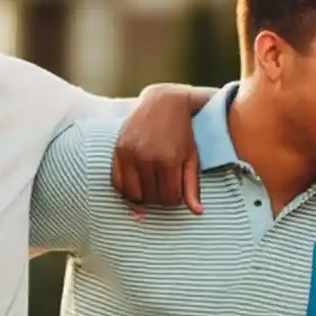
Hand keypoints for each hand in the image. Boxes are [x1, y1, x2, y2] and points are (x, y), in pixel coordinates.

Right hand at [111, 86, 202, 213]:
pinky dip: (126, 190)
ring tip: (152, 186)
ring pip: (134, 195)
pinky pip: (118, 184)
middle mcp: (147, 158)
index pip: (170, 198)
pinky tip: (136, 185)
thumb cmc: (182, 133)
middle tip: (164, 187)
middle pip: (152, 198)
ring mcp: (130, 154)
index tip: (176, 191)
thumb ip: (192, 186)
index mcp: (169, 160)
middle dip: (160, 198)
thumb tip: (197, 212)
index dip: (175, 199)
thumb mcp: (192, 157)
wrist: (163, 103)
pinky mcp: (118, 151)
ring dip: (144, 197)